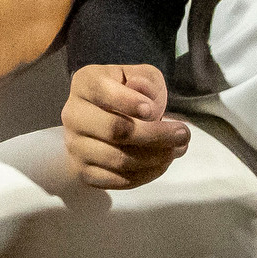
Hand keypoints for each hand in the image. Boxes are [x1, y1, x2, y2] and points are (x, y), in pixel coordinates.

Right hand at [62, 64, 189, 189]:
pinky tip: (162, 163)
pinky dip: (145, 174)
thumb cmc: (127, 93)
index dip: (129, 102)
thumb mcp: (141, 76)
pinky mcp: (83, 172)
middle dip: (155, 135)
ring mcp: (75, 146)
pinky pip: (116, 180)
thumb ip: (145, 81)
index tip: (153, 110)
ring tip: (178, 149)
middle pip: (114, 130)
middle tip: (183, 134)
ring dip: (155, 157)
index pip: (103, 92)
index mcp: (85, 83)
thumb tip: (145, 100)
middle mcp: (73, 115)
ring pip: (118, 159)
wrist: (105, 119)